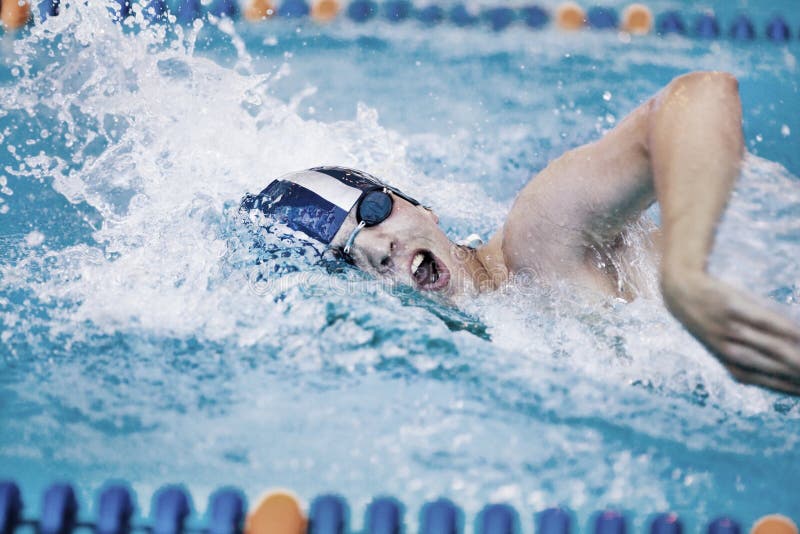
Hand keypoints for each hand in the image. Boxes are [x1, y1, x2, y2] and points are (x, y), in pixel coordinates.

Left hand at [661, 268, 799, 394]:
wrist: (681, 294)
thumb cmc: (714, 323)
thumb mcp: (732, 350)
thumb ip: (760, 362)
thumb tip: (792, 365)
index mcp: (737, 370)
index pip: (780, 383)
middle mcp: (734, 354)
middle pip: (780, 368)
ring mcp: (731, 331)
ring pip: (772, 347)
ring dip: (798, 355)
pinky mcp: (730, 309)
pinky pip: (761, 320)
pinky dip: (781, 328)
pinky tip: (799, 334)